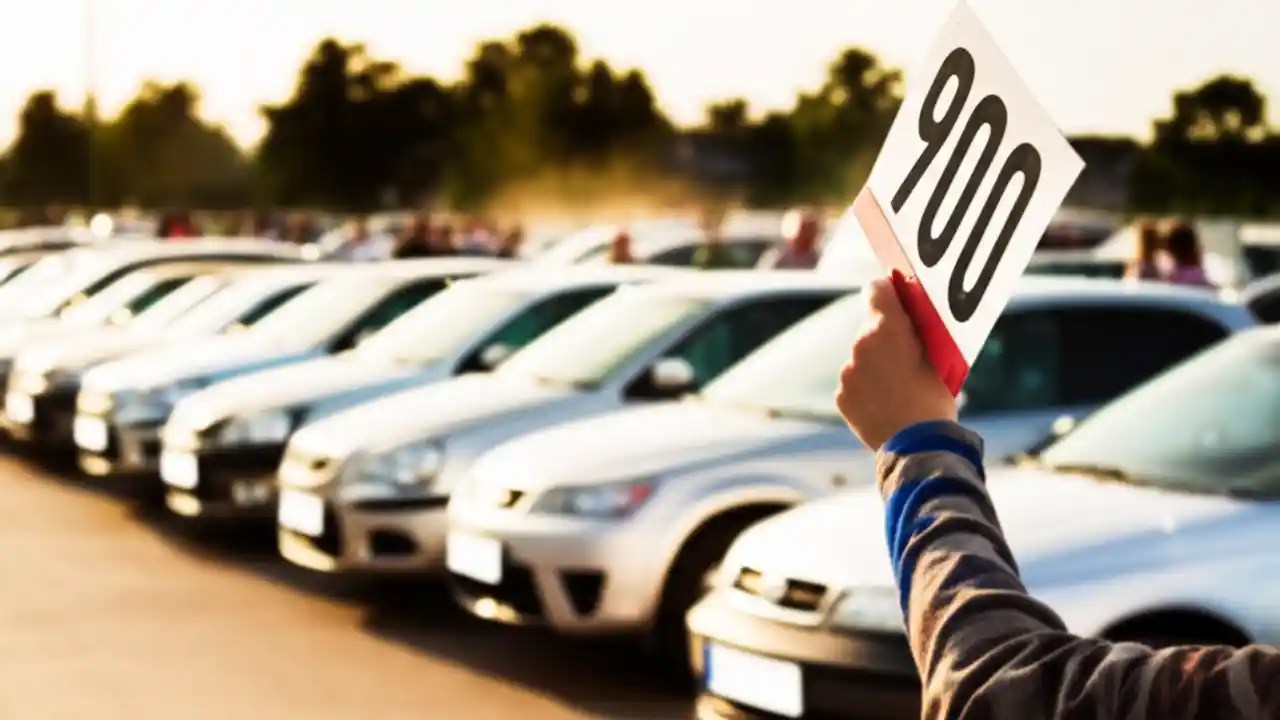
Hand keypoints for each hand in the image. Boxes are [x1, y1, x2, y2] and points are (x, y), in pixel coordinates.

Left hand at [835, 274, 955, 450]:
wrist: (918, 446)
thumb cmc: (934, 400)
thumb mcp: (936, 359)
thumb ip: (917, 335)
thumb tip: (911, 320)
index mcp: (886, 328)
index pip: (877, 289)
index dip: (886, 292)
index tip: (893, 296)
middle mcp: (860, 345)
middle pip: (869, 327)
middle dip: (884, 336)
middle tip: (905, 353)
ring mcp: (847, 372)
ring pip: (860, 358)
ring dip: (873, 365)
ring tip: (897, 386)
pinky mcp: (841, 396)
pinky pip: (853, 383)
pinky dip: (865, 389)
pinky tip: (884, 403)